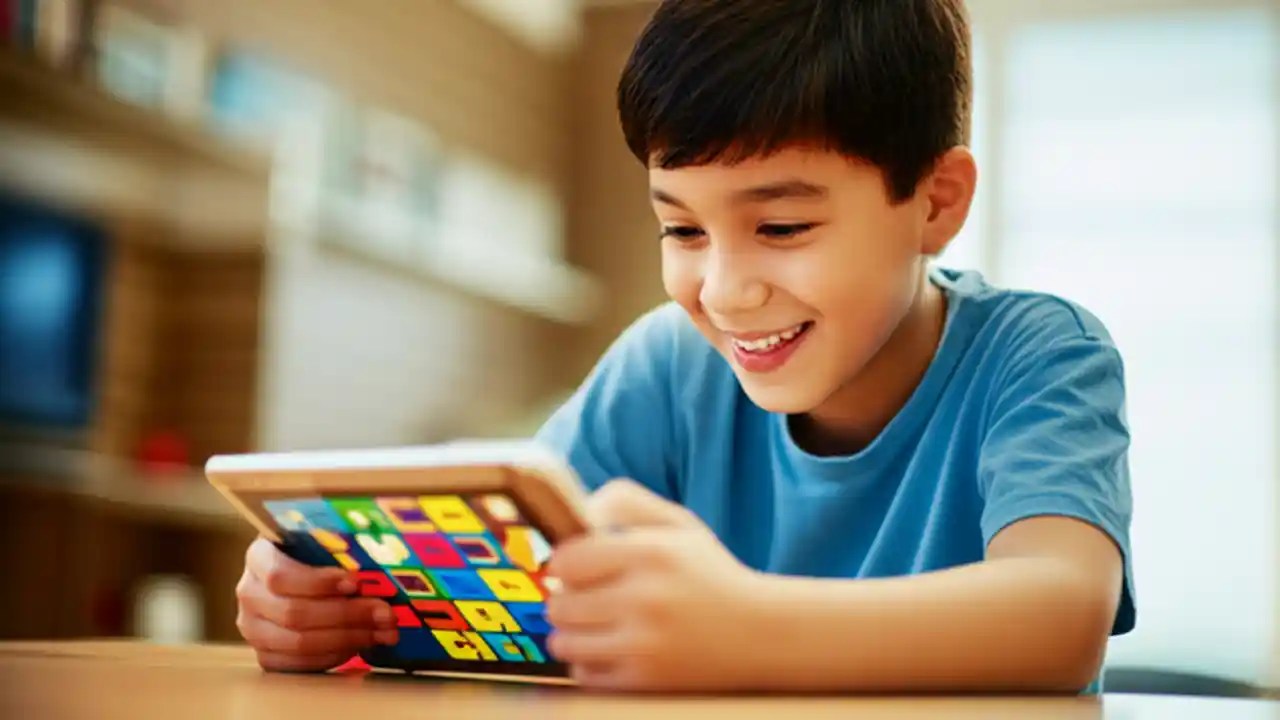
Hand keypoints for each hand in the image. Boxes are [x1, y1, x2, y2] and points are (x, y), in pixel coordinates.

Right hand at [236, 537, 398, 671]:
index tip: (356, 582)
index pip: (280, 575)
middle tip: (384, 613)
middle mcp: (249, 593)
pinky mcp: (265, 654)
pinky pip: (298, 664)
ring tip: (382, 632)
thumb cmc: (317, 554)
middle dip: (347, 615)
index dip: (319, 582)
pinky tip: (359, 645)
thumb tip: (379, 572)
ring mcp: (253, 627)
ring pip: (297, 642)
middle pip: (294, 613)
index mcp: (259, 557)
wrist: (301, 578)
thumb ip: (342, 549)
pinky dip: (333, 657)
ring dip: (347, 638)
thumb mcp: (323, 541)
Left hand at [544, 480, 763, 690]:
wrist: (761, 633)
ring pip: (564, 641)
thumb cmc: (711, 574)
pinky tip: (611, 649)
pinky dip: (590, 663)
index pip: (567, 560)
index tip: (576, 568)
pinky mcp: (645, 681)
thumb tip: (581, 508)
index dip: (565, 564)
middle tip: (588, 598)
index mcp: (651, 553)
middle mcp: (645, 599)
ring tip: (595, 625)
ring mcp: (644, 644)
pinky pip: (584, 673)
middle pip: (561, 604)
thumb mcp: (679, 524)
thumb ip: (627, 503)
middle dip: (568, 599)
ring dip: (573, 633)